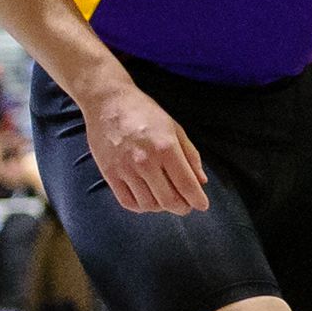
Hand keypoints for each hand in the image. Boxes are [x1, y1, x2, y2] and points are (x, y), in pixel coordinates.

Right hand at [79, 81, 208, 214]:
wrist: (109, 102)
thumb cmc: (145, 112)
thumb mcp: (174, 128)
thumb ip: (190, 155)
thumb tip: (202, 180)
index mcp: (166, 147)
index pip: (186, 185)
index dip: (198, 200)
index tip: (202, 205)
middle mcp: (146, 161)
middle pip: (169, 200)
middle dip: (182, 207)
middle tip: (186, 206)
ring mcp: (126, 169)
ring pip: (148, 205)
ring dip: (162, 208)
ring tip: (166, 200)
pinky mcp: (109, 174)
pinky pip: (127, 202)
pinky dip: (141, 207)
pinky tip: (147, 200)